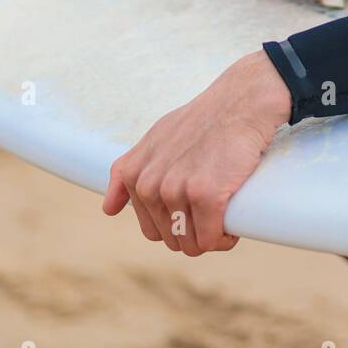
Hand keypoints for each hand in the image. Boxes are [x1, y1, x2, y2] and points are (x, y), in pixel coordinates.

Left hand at [102, 50, 291, 254]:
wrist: (239, 103)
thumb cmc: (202, 122)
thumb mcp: (155, 139)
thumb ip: (128, 170)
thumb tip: (107, 209)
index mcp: (133, 175)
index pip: (151, 229)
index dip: (177, 226)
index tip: (195, 210)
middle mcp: (148, 184)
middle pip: (171, 239)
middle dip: (195, 233)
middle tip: (215, 210)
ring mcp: (175, 190)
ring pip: (192, 244)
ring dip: (211, 238)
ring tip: (224, 215)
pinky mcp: (204, 195)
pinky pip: (210, 240)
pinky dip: (224, 240)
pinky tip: (232, 225)